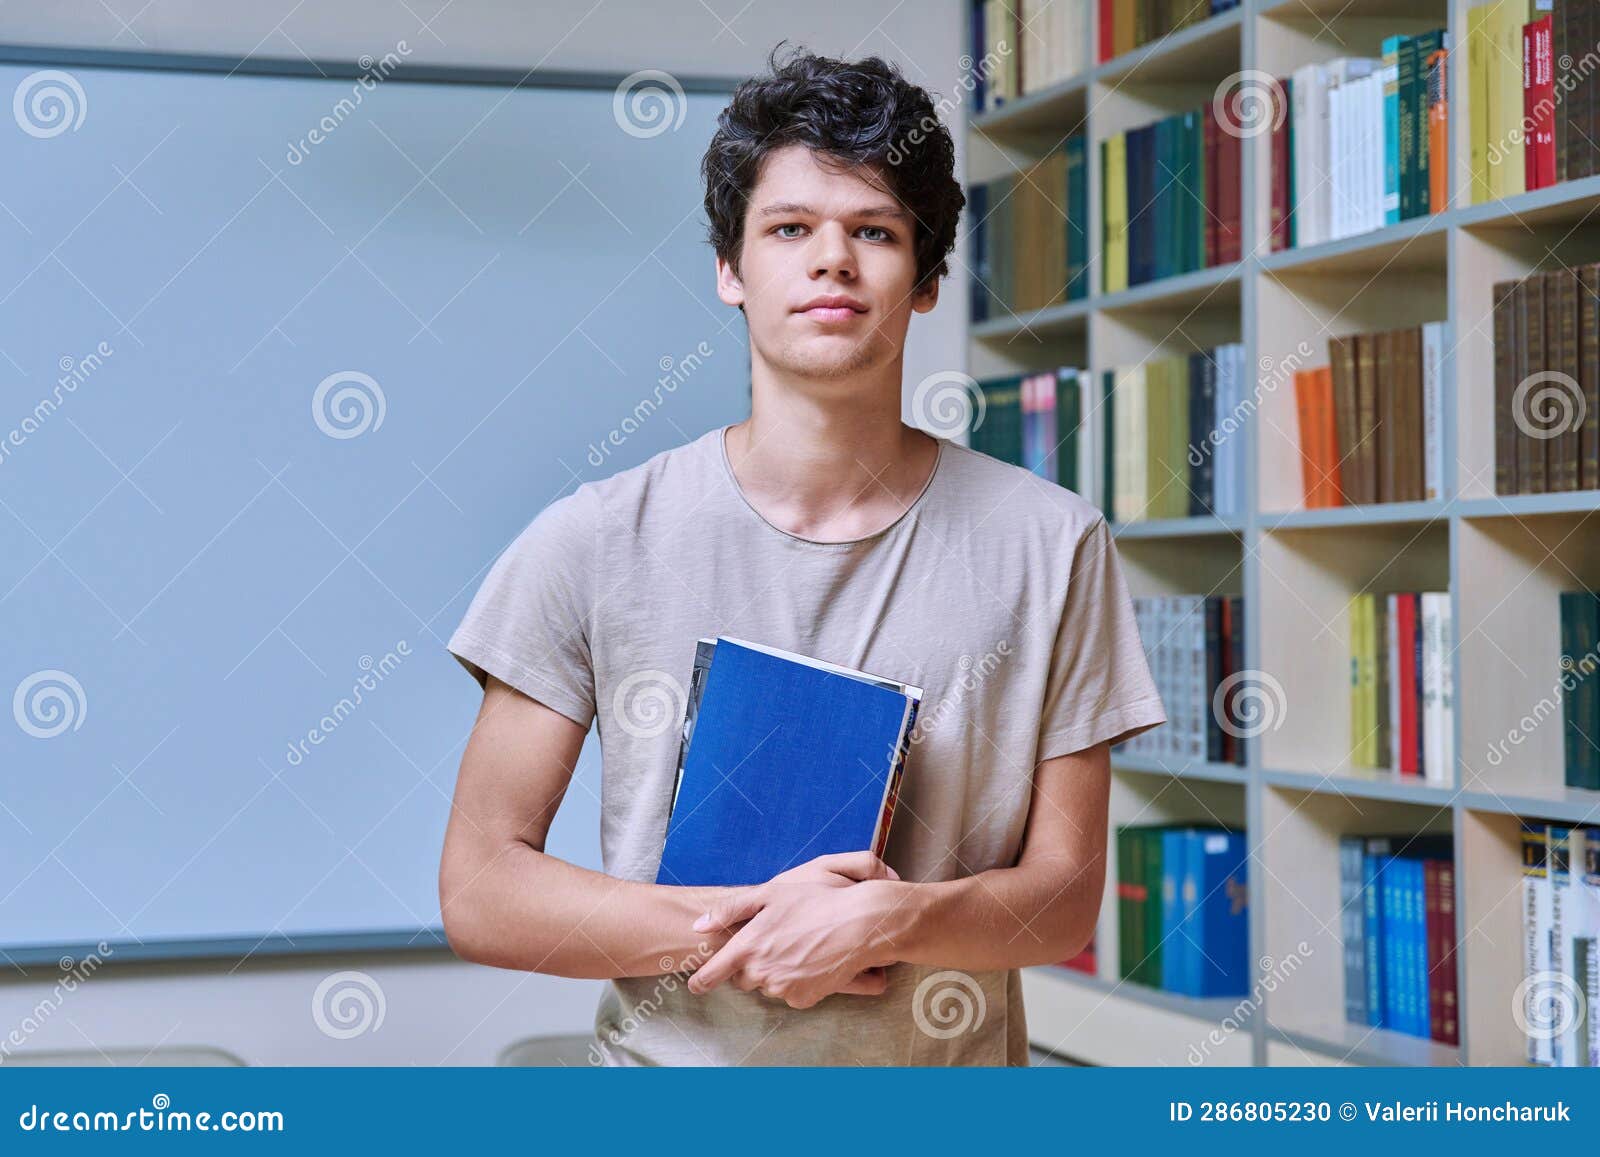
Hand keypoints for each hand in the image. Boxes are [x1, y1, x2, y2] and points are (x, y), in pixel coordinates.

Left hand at [685, 850, 907, 1008]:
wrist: (857, 924)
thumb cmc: (814, 902)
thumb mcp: (770, 893)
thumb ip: (730, 909)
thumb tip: (698, 925)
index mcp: (748, 946)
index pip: (713, 973)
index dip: (701, 980)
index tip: (695, 985)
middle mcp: (761, 972)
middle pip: (743, 979)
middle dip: (750, 965)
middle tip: (771, 944)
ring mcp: (782, 988)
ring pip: (768, 985)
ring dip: (774, 972)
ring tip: (796, 946)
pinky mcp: (803, 999)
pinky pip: (790, 993)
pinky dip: (795, 981)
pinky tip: (809, 960)